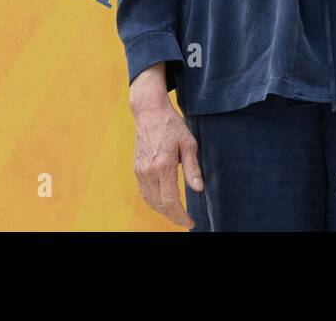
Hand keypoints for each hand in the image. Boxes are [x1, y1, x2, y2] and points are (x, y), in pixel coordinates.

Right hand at [130, 67, 201, 227]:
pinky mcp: (136, 169)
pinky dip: (154, 202)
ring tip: (177, 215)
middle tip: (186, 222)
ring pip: (150, 200)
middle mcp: (148, 172)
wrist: (149, 113)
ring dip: (163, 211)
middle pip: (159, 204)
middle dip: (173, 216)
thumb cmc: (172, 125)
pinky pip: (144, 193)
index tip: (190, 222)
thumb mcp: (188, 143)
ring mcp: (140, 171)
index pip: (170, 200)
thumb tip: (198, 189)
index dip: (180, 215)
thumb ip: (193, 168)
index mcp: (162, 166)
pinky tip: (163, 204)